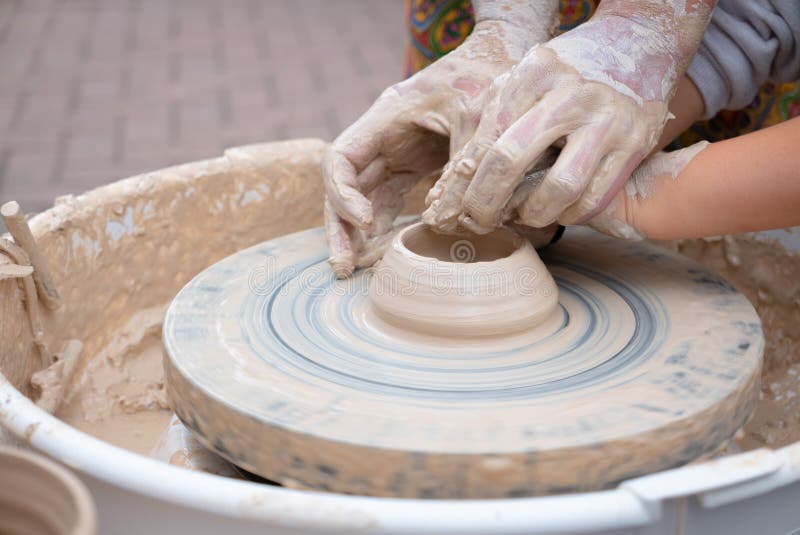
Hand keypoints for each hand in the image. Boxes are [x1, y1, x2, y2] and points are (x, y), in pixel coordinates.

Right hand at [324, 2, 555, 277]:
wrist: (503, 58)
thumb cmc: (488, 77)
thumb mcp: (479, 117)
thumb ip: (462, 166)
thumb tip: (442, 223)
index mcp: (386, 117)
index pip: (341, 158)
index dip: (343, 194)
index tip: (365, 223)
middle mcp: (383, 137)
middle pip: (344, 185)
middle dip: (339, 227)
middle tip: (342, 268)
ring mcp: (396, 152)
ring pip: (363, 196)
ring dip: (357, 234)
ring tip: (354, 270)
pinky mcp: (414, 165)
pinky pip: (389, 199)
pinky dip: (384, 226)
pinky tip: (382, 254)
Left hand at [424, 1, 714, 234]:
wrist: (632, 54)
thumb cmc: (557, 83)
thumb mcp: (516, 87)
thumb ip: (482, 127)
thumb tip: (452, 189)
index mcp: (532, 73)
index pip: (484, 138)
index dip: (463, 183)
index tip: (452, 209)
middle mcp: (570, 93)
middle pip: (510, 160)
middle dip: (486, 203)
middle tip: (478, 222)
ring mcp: (606, 119)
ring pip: (560, 188)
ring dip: (533, 215)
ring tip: (523, 216)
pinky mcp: (633, 144)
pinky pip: (594, 199)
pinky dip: (569, 216)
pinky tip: (555, 211)